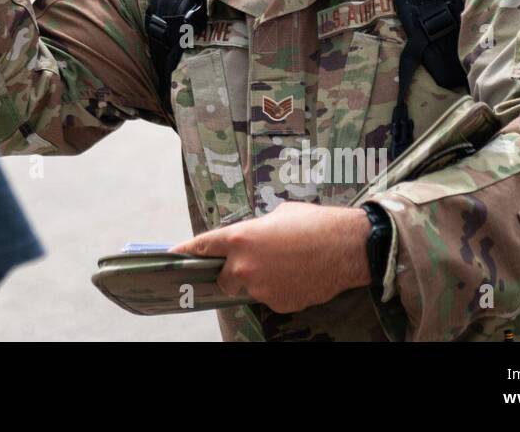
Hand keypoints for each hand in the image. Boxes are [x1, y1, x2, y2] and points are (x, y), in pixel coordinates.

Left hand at [170, 202, 372, 313]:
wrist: (347, 247)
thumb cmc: (313, 223)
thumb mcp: (277, 215)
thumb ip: (255, 230)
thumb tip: (251, 238)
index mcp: (240, 237)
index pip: (203, 246)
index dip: (187, 251)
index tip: (172, 256)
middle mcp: (244, 265)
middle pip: (223, 277)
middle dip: (232, 271)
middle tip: (255, 260)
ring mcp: (261, 287)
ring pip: (249, 288)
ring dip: (260, 279)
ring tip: (286, 264)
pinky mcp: (278, 302)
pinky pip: (270, 297)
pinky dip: (279, 289)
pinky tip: (297, 275)